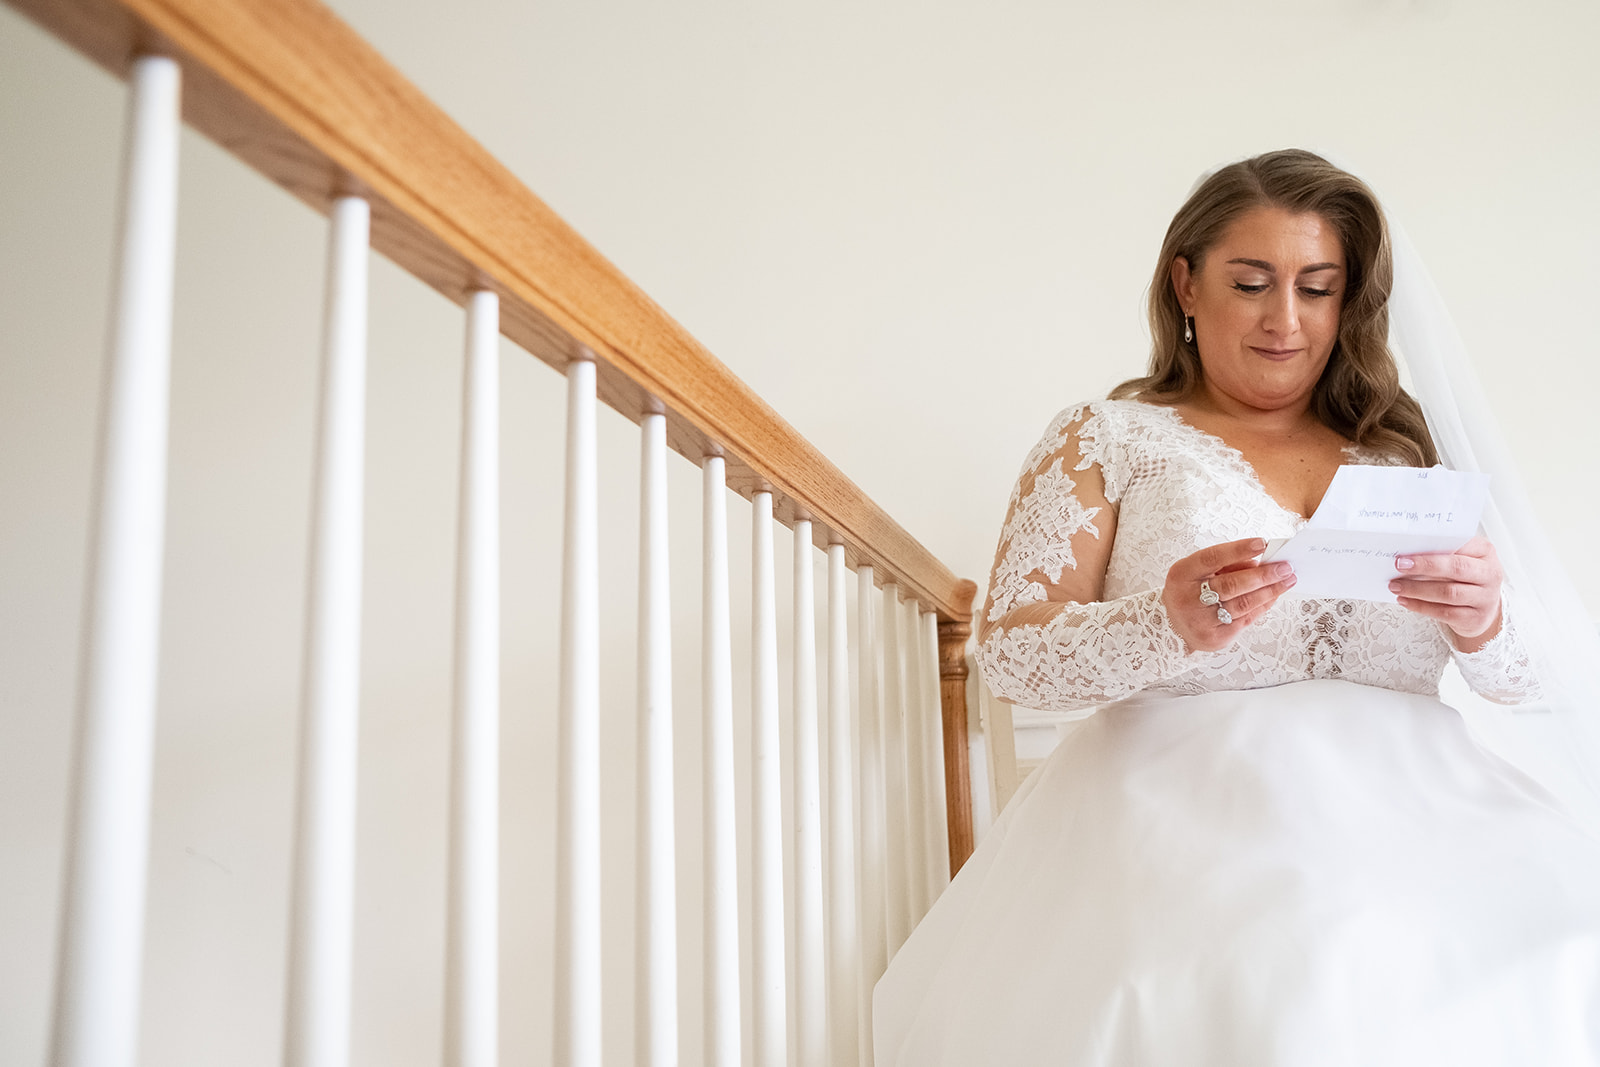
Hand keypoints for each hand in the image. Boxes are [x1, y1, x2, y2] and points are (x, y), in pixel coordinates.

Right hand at [1162, 537, 1296, 652]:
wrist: (1172, 628)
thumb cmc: (1190, 592)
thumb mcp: (1198, 572)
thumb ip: (1225, 564)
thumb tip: (1258, 562)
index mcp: (1181, 575)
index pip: (1211, 558)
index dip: (1237, 550)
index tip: (1262, 544)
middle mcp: (1188, 599)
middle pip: (1231, 585)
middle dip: (1263, 575)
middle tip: (1285, 567)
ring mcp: (1201, 621)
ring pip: (1243, 604)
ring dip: (1270, 591)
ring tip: (1288, 580)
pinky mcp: (1215, 638)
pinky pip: (1246, 619)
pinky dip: (1263, 605)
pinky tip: (1274, 596)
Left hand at [1389, 535, 1503, 647]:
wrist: (1483, 609)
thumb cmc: (1466, 577)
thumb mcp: (1462, 559)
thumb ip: (1443, 552)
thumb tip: (1408, 553)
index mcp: (1486, 552)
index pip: (1462, 545)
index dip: (1435, 547)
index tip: (1409, 549)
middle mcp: (1490, 574)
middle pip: (1456, 568)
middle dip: (1425, 566)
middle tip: (1399, 565)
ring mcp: (1485, 598)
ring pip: (1449, 593)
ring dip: (1417, 589)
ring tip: (1396, 586)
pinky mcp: (1475, 618)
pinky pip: (1444, 612)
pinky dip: (1420, 606)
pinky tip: (1405, 601)